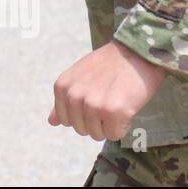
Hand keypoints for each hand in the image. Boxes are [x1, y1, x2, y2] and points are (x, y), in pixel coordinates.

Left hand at [47, 40, 165, 140]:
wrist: (136, 53)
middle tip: (108, 101)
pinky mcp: (113, 112)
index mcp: (62, 86)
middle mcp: (74, 96)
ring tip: (117, 103)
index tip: (95, 100)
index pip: (66, 120)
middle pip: (81, 129)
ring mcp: (93, 105)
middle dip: (96, 121)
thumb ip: (64, 100)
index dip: (83, 115)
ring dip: (109, 124)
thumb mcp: (78, 76)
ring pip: (97, 134)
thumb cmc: (108, 65)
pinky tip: (126, 108)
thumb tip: (51, 122)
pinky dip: (123, 127)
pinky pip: (115, 135)